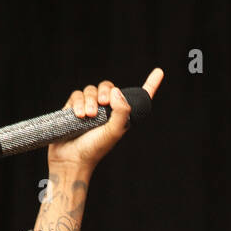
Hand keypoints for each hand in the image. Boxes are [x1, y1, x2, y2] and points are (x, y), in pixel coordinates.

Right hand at [48, 67, 164, 169]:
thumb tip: (117, 92)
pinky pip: (77, 95)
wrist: (71, 159)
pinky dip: (78, 102)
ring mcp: (90, 108)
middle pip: (108, 87)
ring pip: (91, 90)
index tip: (159, 72)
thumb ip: (121, 112)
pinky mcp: (74, 108)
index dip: (149, 85)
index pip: (137, 98)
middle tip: (102, 103)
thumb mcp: (113, 132)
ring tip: (88, 116)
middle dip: (105, 91)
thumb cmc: (95, 149)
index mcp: (121, 116)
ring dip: (90, 100)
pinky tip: (78, 115)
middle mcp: (107, 111)